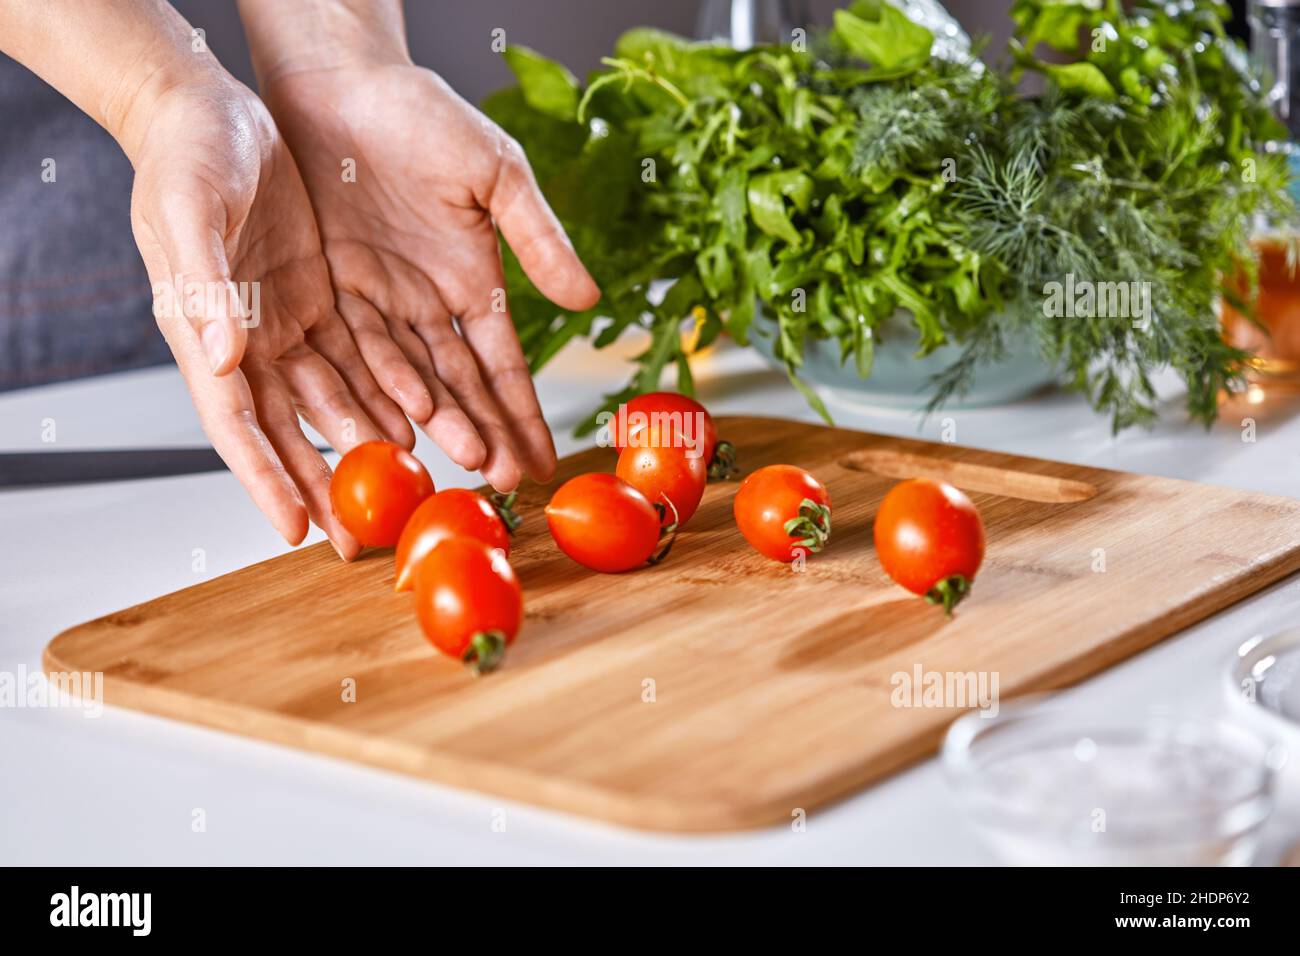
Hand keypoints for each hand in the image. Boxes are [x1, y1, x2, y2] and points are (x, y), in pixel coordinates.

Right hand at [130, 77, 410, 557]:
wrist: (213, 109)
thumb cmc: (185, 154)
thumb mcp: (189, 210)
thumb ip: (205, 286)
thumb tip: (224, 360)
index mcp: (203, 331)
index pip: (237, 423)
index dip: (265, 478)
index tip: (296, 529)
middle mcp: (246, 342)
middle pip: (288, 430)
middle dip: (322, 486)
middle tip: (358, 540)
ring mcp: (285, 323)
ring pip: (331, 401)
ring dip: (365, 447)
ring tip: (403, 491)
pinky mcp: (318, 298)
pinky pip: (358, 358)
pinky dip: (383, 394)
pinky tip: (415, 426)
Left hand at [261, 63, 599, 490]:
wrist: (339, 81)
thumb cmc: (422, 114)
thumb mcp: (495, 174)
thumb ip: (537, 239)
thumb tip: (588, 299)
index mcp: (475, 279)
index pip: (504, 364)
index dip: (523, 414)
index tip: (542, 462)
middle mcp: (429, 303)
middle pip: (460, 386)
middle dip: (484, 437)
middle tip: (501, 486)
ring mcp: (380, 301)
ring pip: (410, 381)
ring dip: (434, 427)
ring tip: (454, 470)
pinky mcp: (330, 290)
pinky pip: (352, 353)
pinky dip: (372, 393)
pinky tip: (390, 431)